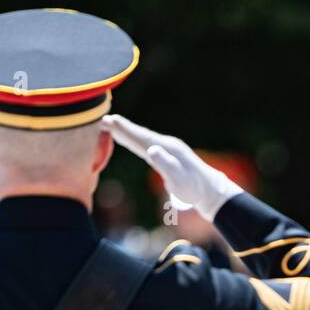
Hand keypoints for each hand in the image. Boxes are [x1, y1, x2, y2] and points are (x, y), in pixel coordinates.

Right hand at [102, 115, 242, 220]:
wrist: (209, 190)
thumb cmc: (194, 188)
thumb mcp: (179, 179)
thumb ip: (166, 164)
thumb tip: (151, 149)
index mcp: (167, 148)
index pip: (141, 137)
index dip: (124, 130)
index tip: (108, 120)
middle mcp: (165, 144)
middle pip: (139, 134)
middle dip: (120, 127)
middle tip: (100, 119)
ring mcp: (166, 148)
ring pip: (141, 137)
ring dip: (124, 131)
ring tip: (108, 124)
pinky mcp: (165, 154)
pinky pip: (144, 143)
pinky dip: (132, 138)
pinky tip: (126, 138)